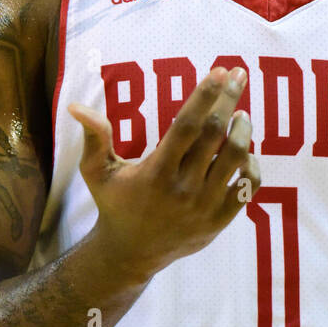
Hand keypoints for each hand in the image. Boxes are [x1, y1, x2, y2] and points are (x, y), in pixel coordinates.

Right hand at [67, 66, 259, 281]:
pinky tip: (246, 152)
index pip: (187, 125)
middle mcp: (183, 187)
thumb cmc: (115, 205)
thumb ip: (94, 137)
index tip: (219, 71)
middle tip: (239, 75)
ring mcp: (205, 205)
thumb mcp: (97, 172)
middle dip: (230, 99)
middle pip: (215, 134)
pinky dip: (252, 166)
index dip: (205, 96)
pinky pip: (247, 187)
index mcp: (156, 172)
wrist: (130, 255)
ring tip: (242, 114)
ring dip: (243, 130)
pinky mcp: (219, 220)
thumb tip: (76, 106)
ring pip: (236, 158)